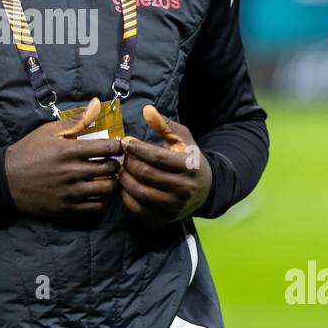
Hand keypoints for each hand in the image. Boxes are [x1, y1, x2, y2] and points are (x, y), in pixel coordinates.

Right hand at [4, 97, 123, 218]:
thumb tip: (97, 104)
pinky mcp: (68, 209)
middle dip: (115, 164)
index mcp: (69, 150)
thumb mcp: (48, 131)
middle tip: (112, 162)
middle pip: (111, 169)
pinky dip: (101, 201)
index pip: (108, 147)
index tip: (117, 147)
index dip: (118, 146)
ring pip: (107, 190)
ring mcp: (71, 192)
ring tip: (106, 179)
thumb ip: (76, 120)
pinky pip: (97, 207)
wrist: (6, 181)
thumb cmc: (28, 152)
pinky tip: (95, 194)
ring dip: (111, 183)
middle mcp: (73, 172)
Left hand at [119, 105, 211, 222]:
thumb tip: (146, 109)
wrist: (206, 189)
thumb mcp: (182, 139)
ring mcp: (175, 206)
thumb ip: (165, 125)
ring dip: (125, 180)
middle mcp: (185, 188)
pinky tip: (124, 185)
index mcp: (190, 166)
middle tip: (122, 156)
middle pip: (147, 175)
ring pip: (141, 193)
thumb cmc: (189, 159)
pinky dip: (127, 197)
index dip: (137, 149)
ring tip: (122, 169)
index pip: (157, 157)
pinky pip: (139, 209)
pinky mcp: (166, 218)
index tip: (125, 142)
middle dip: (130, 163)